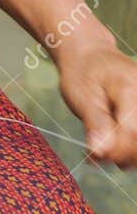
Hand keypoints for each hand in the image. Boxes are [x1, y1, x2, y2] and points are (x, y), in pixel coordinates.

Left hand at [56, 26, 136, 166]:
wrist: (91, 56)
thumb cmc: (83, 74)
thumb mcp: (82, 98)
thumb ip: (94, 123)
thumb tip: (101, 152)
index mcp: (130, 89)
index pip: (132, 131)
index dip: (115, 150)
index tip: (93, 156)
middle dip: (121, 154)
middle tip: (96, 157)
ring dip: (126, 154)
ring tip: (102, 153)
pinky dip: (127, 146)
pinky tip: (109, 148)